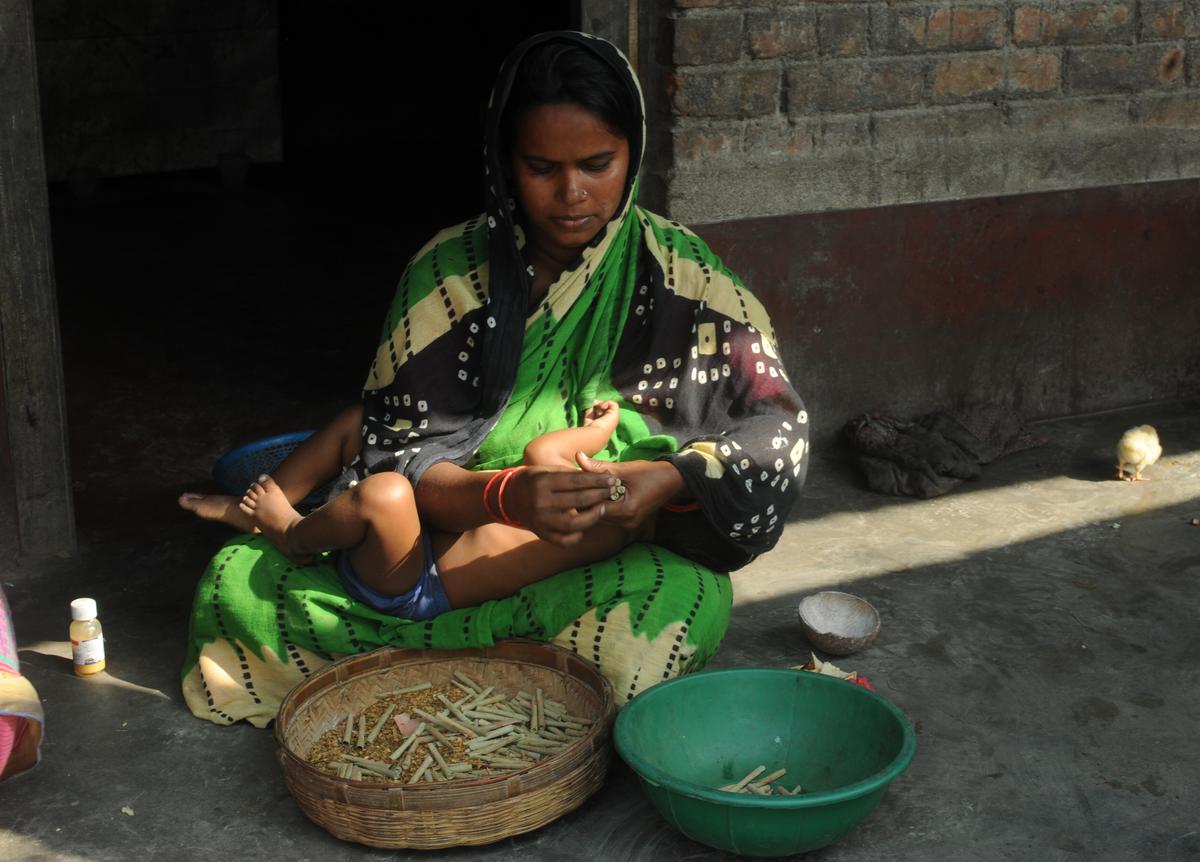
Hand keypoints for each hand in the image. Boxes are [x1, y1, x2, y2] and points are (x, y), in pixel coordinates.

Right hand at [500, 465, 620, 546]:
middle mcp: (541, 502)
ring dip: (593, 517)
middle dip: (600, 495)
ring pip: (574, 524)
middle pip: (578, 501)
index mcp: (543, 482)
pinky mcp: (541, 534)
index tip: (613, 479)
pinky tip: (585, 528)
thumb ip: (571, 473)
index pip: (576, 481)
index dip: (597, 481)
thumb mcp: (548, 470)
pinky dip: (577, 536)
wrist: (509, 497)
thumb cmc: (535, 480)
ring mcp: (541, 520)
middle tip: (615, 491)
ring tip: (603, 509)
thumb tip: (600, 475)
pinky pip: (564, 540)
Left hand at [574, 454, 686, 534]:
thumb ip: (599, 466)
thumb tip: (577, 456)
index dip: (583, 495)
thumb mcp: (623, 468)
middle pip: (594, 515)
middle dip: (585, 500)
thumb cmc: (649, 473)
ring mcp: (628, 525)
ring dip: (592, 503)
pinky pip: (608, 516)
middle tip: (574, 485)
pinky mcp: (627, 523)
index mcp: (627, 510)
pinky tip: (595, 494)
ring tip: (583, 488)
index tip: (574, 483)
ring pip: (599, 517)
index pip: (594, 507)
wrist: (671, 481)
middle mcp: (627, 522)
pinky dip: (601, 505)